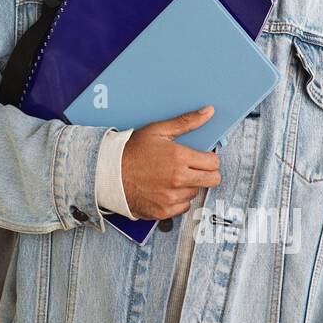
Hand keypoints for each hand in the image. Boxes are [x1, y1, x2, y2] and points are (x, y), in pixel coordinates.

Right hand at [120, 105, 220, 219]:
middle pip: (213, 180)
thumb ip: (186, 121)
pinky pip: (183, 206)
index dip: (209, 159)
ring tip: (172, 177)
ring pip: (196, 192)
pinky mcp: (164, 211)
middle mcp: (178, 179)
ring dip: (189, 185)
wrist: (108, 172)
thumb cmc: (131, 151)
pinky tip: (165, 189)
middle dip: (207, 173)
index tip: (201, 158)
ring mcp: (171, 197)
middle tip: (193, 168)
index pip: (214, 163)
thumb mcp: (158, 130)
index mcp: (179, 157)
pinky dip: (177, 199)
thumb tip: (208, 112)